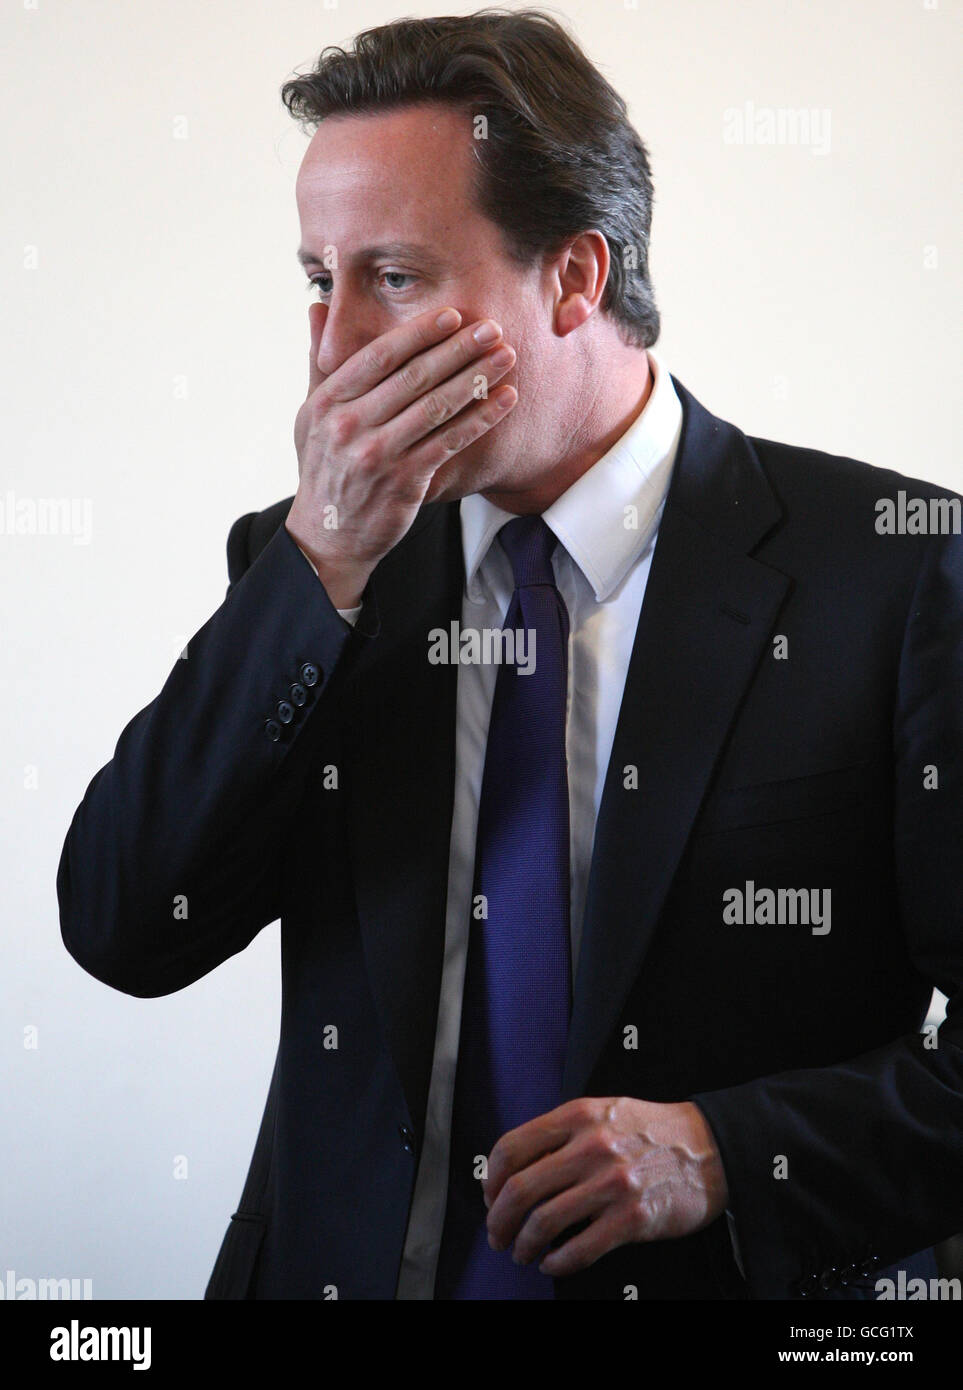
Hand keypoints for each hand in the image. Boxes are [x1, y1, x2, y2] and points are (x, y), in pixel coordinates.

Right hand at [285, 302, 516, 606]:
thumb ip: (319, 362)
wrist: (327, 535)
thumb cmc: (325, 467)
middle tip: (492, 327)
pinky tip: (503, 401)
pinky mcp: (403, 482)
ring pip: (436, 407)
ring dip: (475, 378)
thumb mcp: (310, 415)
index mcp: (327, 402)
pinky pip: (449, 443)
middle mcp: (349, 425)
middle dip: (458, 349)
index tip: (453, 315)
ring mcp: (377, 455)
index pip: (379, 357)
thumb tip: (316, 306)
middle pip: (413, 378)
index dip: (419, 333)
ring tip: (505, 357)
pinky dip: (479, 419)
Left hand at [482, 1097, 728, 1277]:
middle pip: (520, 1189)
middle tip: (497, 1234)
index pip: (512, 1147)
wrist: (709, 1148)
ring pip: (543, 1221)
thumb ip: (563, 1133)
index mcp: (578, 1116)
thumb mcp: (604, 1112)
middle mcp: (591, 1146)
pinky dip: (557, 1262)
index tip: (490, 1196)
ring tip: (523, 1252)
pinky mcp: (631, 1218)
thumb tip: (518, 1167)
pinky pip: (579, 1248)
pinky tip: (553, 1262)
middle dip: (499, 1220)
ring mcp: (611, 1183)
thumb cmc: (652, 1132)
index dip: (492, 1179)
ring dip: (523, 1244)